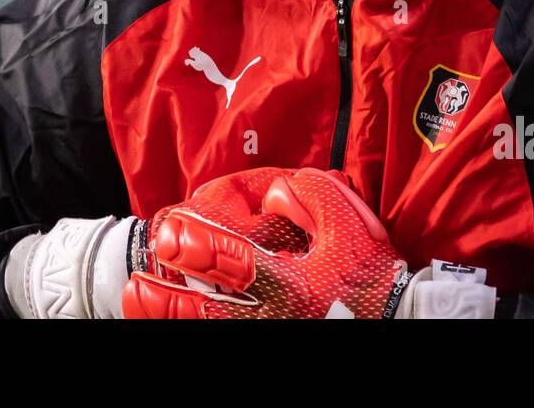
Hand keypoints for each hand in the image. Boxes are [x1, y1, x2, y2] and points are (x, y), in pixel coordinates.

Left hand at [123, 166, 412, 318]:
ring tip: (136, 298)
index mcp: (294, 282)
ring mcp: (270, 333)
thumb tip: (271, 193)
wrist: (397, 319)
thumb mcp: (350, 224)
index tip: (174, 233)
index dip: (203, 249)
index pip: (239, 265)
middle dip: (172, 294)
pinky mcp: (271, 340)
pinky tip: (167, 317)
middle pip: (211, 310)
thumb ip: (311, 199)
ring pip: (210, 328)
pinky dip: (190, 326)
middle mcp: (276, 315)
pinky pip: (224, 336)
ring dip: (170, 315)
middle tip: (139, 277)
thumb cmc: (370, 272)